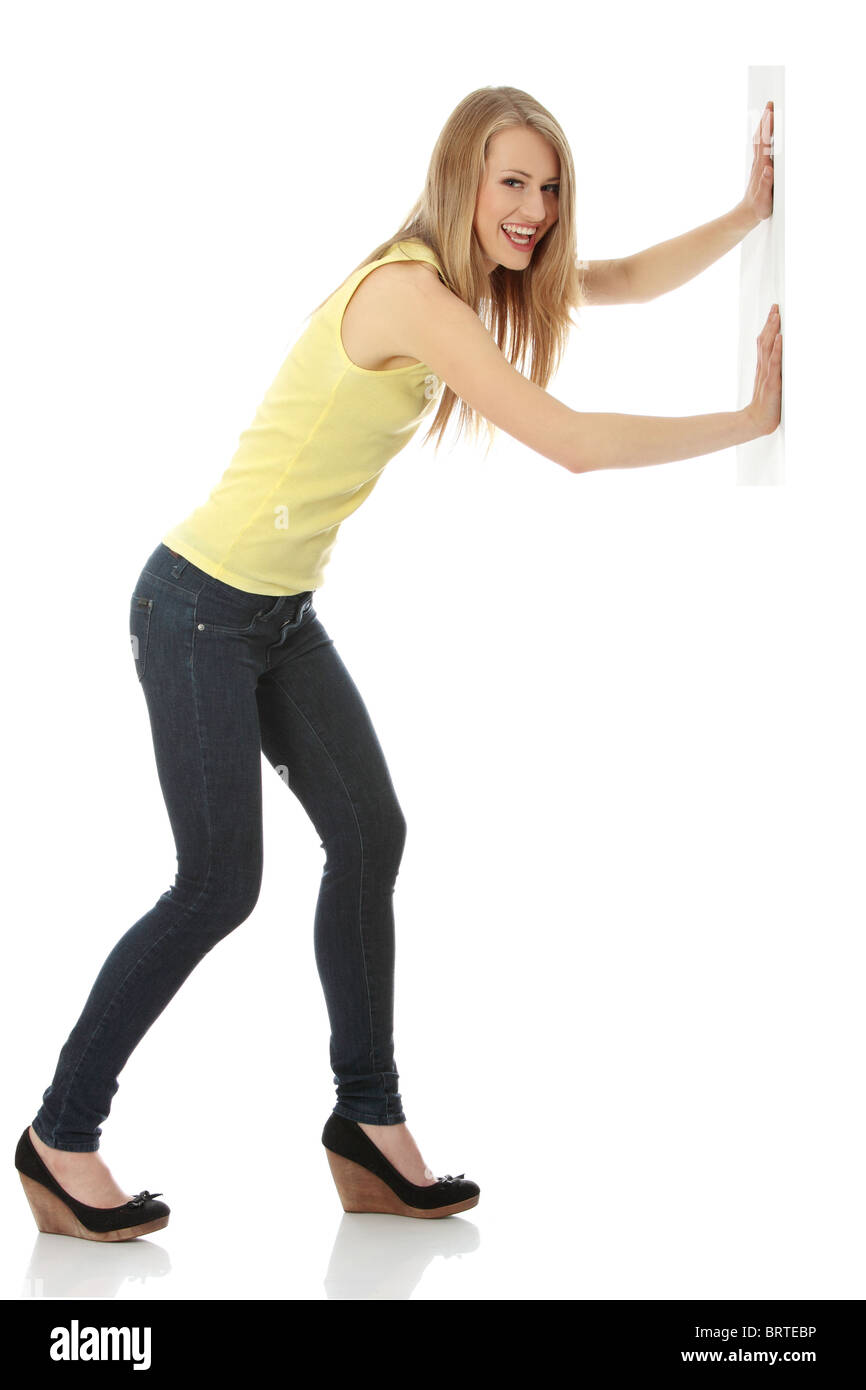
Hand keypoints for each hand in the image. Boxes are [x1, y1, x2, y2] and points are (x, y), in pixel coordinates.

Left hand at [740, 101, 774, 224]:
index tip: (771, 112)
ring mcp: (759, 165)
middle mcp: (759, 163)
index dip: (768, 127)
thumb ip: (766, 183)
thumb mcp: (764, 198)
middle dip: (766, 120)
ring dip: (764, 126)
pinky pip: (762, 148)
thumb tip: (768, 169)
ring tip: (769, 112)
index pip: (765, 143)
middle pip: (761, 138)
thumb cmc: (758, 207)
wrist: (747, 214)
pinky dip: (764, 136)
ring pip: (760, 141)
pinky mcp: (760, 168)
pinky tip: (767, 132)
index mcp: (762, 167)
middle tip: (770, 104)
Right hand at [746, 304, 781, 435]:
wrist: (757, 421)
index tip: (773, 312)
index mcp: (763, 368)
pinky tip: (778, 338)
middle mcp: (763, 368)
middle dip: (771, 323)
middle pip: (765, 341)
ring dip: (773, 331)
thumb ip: (773, 371)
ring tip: (777, 316)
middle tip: (775, 307)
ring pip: (768, 348)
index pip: (764, 343)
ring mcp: (767, 374)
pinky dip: (776, 349)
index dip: (768, 327)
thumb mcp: (770, 384)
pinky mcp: (772, 383)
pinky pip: (774, 363)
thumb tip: (780, 359)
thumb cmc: (765, 406)